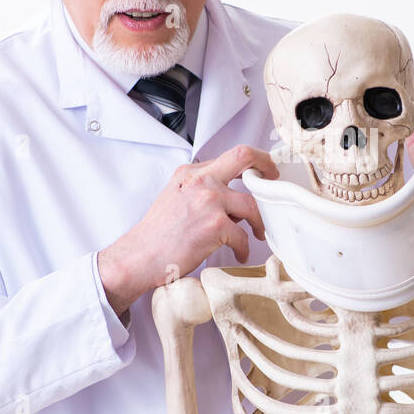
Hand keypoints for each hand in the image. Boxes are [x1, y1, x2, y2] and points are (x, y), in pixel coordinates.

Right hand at [97, 145, 279, 313]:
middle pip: (244, 157)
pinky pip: (243, 235)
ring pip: (251, 204)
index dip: (252, 163)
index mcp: (190, 173)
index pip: (230, 156)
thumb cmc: (157, 235)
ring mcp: (209, 201)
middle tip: (274, 183)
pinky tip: (238, 253)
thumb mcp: (175, 197)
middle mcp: (200, 181)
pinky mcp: (215, 225)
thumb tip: (232, 197)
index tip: (262, 171)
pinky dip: (244, 248)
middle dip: (267, 166)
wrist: (139, 257)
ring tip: (257, 234)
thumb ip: (200, 189)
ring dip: (258, 223)